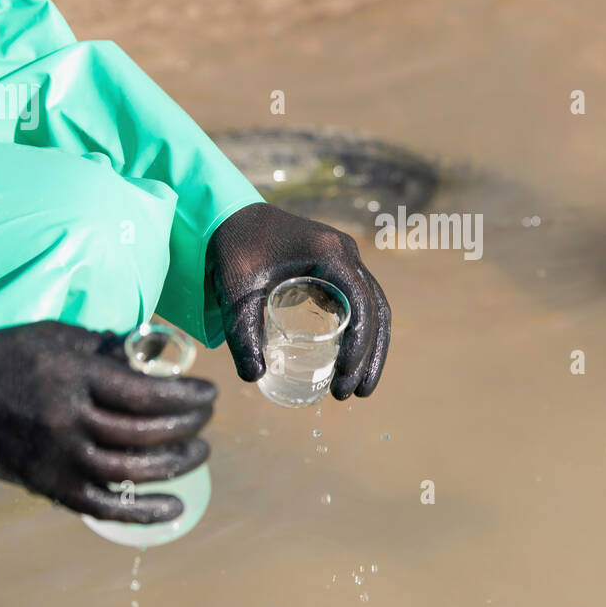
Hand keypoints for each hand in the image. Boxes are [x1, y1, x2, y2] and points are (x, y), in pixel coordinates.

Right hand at [0, 321, 213, 521]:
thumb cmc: (2, 357)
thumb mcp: (54, 334)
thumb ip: (105, 347)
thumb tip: (154, 356)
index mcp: (74, 376)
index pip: (147, 392)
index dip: (187, 396)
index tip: (210, 393)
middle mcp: (68, 420)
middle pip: (146, 432)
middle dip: (189, 427)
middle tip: (207, 419)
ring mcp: (58, 458)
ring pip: (131, 471)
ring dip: (176, 465)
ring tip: (199, 452)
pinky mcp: (48, 485)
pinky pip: (103, 506)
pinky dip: (142, 511)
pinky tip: (175, 506)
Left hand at [207, 202, 390, 398]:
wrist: (229, 212)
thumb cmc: (234, 247)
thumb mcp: (235, 291)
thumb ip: (241, 333)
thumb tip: (254, 377)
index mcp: (330, 253)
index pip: (361, 303)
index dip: (360, 343)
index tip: (344, 375)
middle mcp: (346, 253)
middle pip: (376, 310)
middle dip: (370, 355)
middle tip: (353, 394)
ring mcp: (344, 259)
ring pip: (373, 308)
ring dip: (370, 348)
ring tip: (357, 389)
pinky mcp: (336, 268)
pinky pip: (359, 302)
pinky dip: (360, 333)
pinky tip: (347, 362)